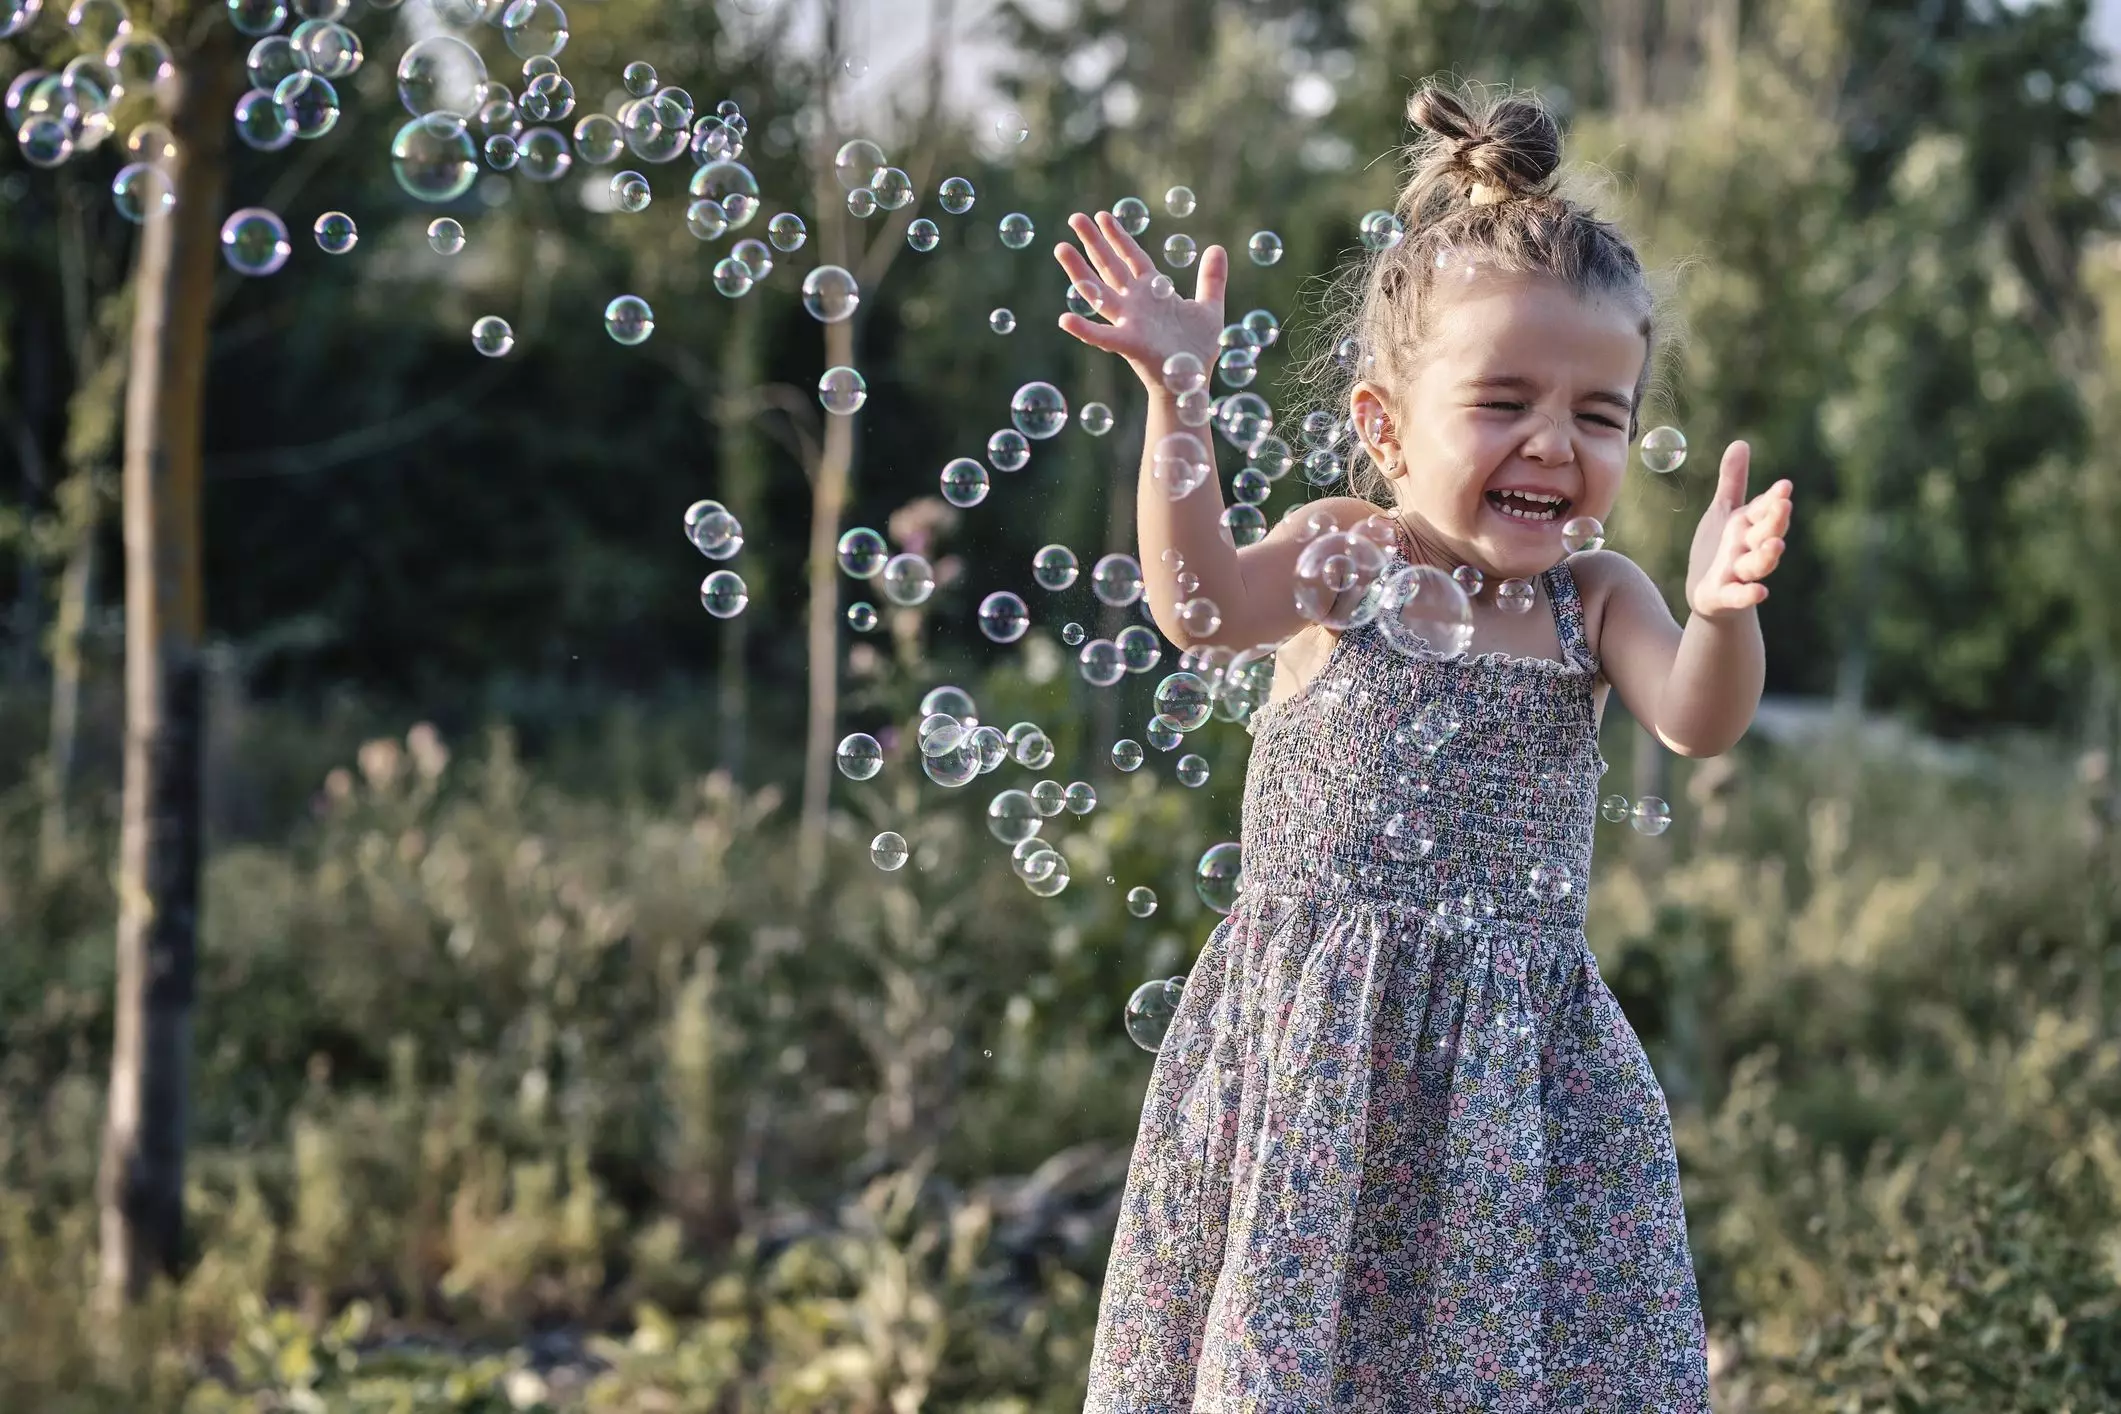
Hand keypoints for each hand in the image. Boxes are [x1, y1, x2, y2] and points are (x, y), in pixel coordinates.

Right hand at [1053, 211, 1226, 391]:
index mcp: (1152, 291)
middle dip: (1092, 242)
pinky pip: (1101, 336)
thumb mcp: (1210, 308)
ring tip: (1061, 248)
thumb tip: (1217, 248)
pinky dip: (1083, 330)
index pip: (1131, 257)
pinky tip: (1064, 319)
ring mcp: (1128, 322)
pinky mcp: (1128, 344)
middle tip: (1074, 217)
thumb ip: (1211, 279)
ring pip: (1097, 292)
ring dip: (1078, 272)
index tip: (1103, 215)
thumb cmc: (1198, 349)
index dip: (1118, 236)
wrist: (1193, 382)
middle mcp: (1135, 303)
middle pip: (1109, 266)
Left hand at [1685, 440, 1792, 618]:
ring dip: (1768, 555)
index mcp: (1748, 525)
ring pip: (1758, 564)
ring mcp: (1739, 572)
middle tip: (1784, 505)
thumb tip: (1741, 442)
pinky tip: (1760, 592)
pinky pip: (1739, 595)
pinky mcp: (1725, 596)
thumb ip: (1733, 481)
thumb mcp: (1724, 512)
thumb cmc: (1720, 548)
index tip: (1784, 485)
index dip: (1775, 498)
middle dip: (1776, 520)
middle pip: (1767, 533)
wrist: (1708, 592)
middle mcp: (1748, 547)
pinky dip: (1748, 595)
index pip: (1765, 509)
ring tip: (1776, 544)